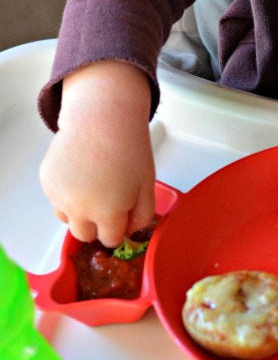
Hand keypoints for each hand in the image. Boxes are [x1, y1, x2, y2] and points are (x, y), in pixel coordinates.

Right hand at [39, 61, 155, 247]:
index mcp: (108, 213)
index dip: (117, 228)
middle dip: (97, 225)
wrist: (102, 118)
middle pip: (85, 235)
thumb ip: (142, 216)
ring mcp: (59, 196)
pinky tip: (81, 172)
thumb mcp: (147, 185)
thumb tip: (128, 230)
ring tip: (93, 184)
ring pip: (67, 219)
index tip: (121, 216)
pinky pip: (56, 199)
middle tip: (107, 201)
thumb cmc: (129, 149)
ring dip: (79, 211)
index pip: (110, 240)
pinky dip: (67, 193)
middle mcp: (79, 210)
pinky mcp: (47, 182)